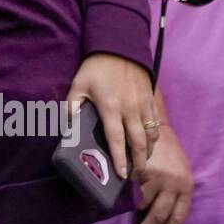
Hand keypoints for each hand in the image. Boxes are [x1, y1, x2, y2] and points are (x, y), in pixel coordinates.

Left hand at [65, 53, 156, 180]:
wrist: (120, 48)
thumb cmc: (96, 68)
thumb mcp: (78, 85)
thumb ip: (71, 106)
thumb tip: (67, 126)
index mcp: (110, 107)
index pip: (117, 139)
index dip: (120, 159)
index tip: (122, 175)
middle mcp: (130, 109)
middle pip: (138, 143)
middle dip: (138, 162)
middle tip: (134, 176)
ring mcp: (143, 105)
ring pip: (151, 136)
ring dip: (148, 152)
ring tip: (141, 164)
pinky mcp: (151, 100)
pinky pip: (156, 124)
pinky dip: (154, 138)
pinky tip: (148, 146)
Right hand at [129, 124, 192, 223]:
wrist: (157, 126)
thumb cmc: (168, 153)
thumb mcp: (178, 172)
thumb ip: (173, 193)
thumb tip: (159, 219)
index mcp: (186, 187)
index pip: (178, 218)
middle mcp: (174, 183)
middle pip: (160, 216)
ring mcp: (158, 176)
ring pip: (142, 204)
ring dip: (134, 211)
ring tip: (127, 213)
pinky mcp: (142, 169)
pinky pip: (131, 189)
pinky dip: (126, 195)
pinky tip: (121, 196)